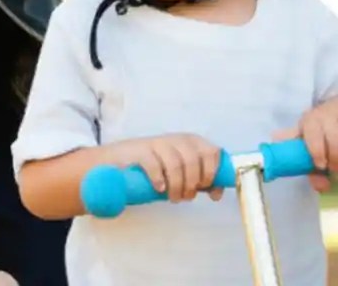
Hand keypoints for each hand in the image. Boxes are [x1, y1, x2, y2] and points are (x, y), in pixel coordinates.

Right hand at [107, 133, 224, 202]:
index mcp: (192, 142)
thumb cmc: (157, 167)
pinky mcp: (142, 151)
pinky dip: (160, 179)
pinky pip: (154, 164)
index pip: (212, 152)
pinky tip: (160, 188)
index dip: (212, 173)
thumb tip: (217, 194)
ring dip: (177, 186)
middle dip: (193, 183)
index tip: (205, 188)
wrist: (120, 161)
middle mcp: (178, 140)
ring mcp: (159, 143)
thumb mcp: (182, 172)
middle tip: (186, 196)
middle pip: (195, 160)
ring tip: (173, 198)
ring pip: (176, 164)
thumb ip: (199, 180)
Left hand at [274, 95, 337, 192]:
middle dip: (337, 161)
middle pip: (334, 140)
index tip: (322, 166)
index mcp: (311, 120)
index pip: (312, 136)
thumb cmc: (324, 127)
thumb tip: (320, 187)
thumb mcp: (311, 140)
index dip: (317, 152)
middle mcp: (328, 113)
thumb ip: (310, 163)